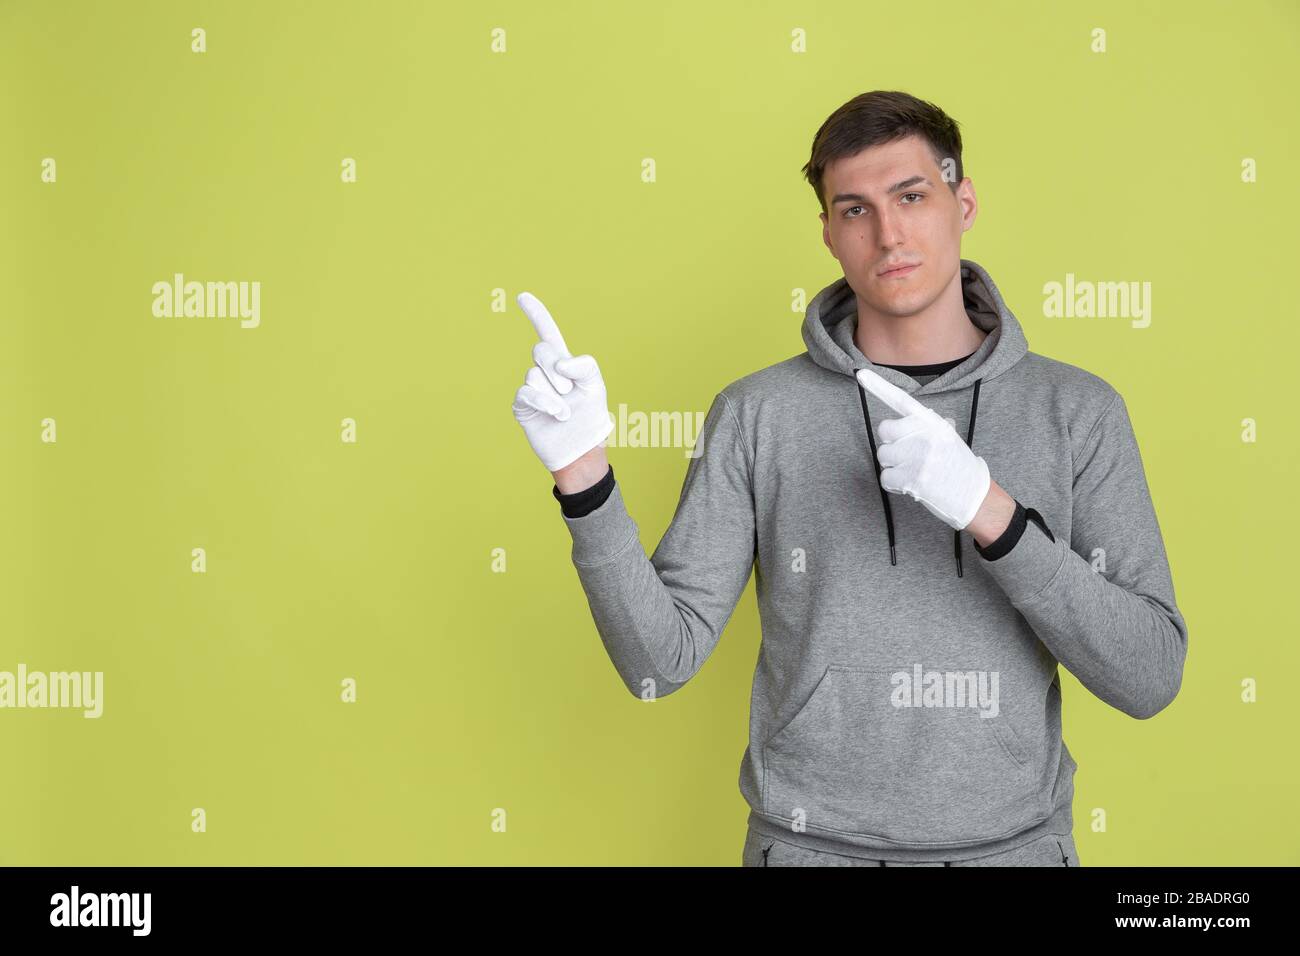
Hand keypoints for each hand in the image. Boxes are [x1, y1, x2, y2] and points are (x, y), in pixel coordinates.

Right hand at [512, 292, 613, 472]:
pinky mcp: (523, 406)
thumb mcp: (596, 386)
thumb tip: (561, 363)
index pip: (547, 332)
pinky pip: (527, 392)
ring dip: (556, 394)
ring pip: (534, 374)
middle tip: (569, 390)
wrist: (581, 449)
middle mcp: (544, 372)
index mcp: (563, 363)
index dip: (536, 314)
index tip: (522, 296)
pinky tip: (557, 413)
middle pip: (541, 350)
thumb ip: (585, 365)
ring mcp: (532, 388)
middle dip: (557, 369)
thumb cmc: (590, 416)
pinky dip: (545, 402)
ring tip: (566, 412)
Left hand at [855, 367, 990, 530]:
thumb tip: (924, 415)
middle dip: (891, 443)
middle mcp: (924, 437)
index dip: (880, 387)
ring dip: (893, 466)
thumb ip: (933, 427)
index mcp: (933, 424)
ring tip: (913, 471)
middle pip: (885, 431)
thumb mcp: (951, 439)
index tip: (861, 373)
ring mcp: (918, 457)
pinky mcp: (912, 478)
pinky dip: (894, 483)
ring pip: (883, 456)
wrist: (974, 496)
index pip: (903, 402)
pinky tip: (910, 484)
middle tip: (906, 454)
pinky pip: (885, 477)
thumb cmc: (959, 467)